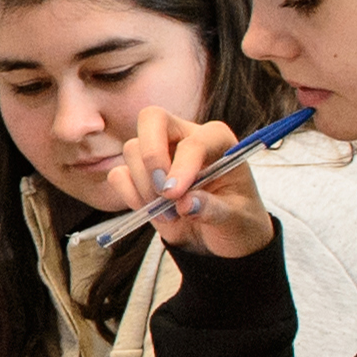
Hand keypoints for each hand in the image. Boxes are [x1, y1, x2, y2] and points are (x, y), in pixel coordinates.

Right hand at [105, 106, 274, 257]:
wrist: (219, 238)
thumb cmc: (236, 220)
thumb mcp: (237, 219)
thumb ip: (214, 210)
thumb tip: (186, 204)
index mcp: (216, 140)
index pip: (193, 141)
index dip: (182, 166)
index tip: (175, 195)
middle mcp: (185, 137)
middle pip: (152, 118)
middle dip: (151, 154)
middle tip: (162, 191)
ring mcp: (159, 153)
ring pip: (132, 150)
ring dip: (145, 187)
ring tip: (170, 215)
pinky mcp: (139, 174)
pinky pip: (119, 175)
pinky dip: (129, 195)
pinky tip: (151, 211)